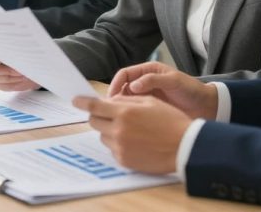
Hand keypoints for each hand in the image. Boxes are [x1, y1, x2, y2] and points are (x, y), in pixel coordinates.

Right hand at [0, 50, 39, 90]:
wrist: (38, 68)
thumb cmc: (29, 56)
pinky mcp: (1, 84)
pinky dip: (13, 83)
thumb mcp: (21, 50)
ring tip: (24, 73)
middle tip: (19, 70)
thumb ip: (11, 50)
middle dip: (7, 70)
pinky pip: (2, 86)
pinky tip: (21, 79)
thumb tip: (7, 49)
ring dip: (12, 77)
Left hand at [72, 95, 190, 173]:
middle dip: (99, 116)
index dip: (83, 102)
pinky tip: (136, 142)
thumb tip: (108, 101)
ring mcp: (120, 147)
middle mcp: (118, 130)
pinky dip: (119, 144)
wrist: (185, 147)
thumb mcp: (150, 102)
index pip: (94, 107)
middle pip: (95, 122)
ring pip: (103, 136)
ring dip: (110, 130)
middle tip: (112, 115)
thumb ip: (126, 100)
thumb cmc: (171, 121)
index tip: (76, 100)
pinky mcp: (124, 160)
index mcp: (124, 112)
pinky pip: (113, 149)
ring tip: (131, 130)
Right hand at [109, 61, 217, 118]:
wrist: (207, 106)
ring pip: (126, 102)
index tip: (111, 98)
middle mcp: (144, 83)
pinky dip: (129, 118)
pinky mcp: (150, 111)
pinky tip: (128, 125)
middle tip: (110, 112)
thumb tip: (133, 86)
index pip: (125, 75)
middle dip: (114, 99)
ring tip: (118, 120)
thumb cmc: (191, 90)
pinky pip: (135, 112)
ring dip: (120, 110)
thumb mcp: (174, 81)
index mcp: (148, 71)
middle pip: (122, 89)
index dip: (115, 84)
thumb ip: (154, 80)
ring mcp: (146, 98)